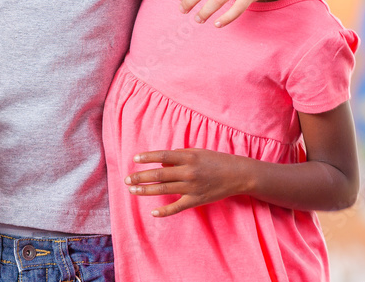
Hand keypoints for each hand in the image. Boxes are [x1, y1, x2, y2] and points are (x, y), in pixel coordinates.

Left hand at [126, 148, 247, 216]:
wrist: (238, 175)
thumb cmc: (215, 161)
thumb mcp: (197, 152)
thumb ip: (178, 155)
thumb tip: (160, 163)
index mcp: (188, 158)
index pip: (162, 156)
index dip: (147, 157)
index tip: (134, 159)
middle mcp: (188, 172)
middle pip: (159, 175)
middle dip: (140, 177)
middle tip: (126, 179)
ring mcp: (192, 187)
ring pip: (164, 189)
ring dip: (146, 190)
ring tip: (132, 190)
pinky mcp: (197, 200)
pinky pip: (178, 207)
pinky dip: (165, 211)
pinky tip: (153, 212)